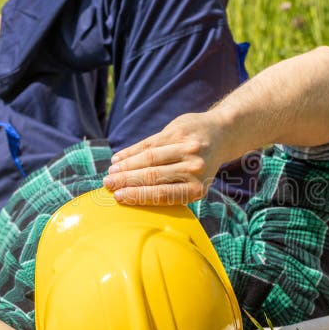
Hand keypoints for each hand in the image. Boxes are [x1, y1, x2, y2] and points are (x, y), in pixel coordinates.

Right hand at [103, 112, 228, 205]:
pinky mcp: (178, 132)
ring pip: (149, 158)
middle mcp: (194, 169)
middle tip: (108, 184)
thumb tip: (134, 197)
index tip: (118, 197)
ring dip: (126, 165)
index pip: (162, 194)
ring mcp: (187, 148)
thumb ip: (169, 189)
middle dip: (126, 181)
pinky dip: (132, 151)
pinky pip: (149, 143)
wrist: (221, 134)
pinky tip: (119, 158)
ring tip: (111, 172)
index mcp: (197, 189)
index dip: (137, 195)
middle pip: (153, 176)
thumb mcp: (193, 183)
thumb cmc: (200, 167)